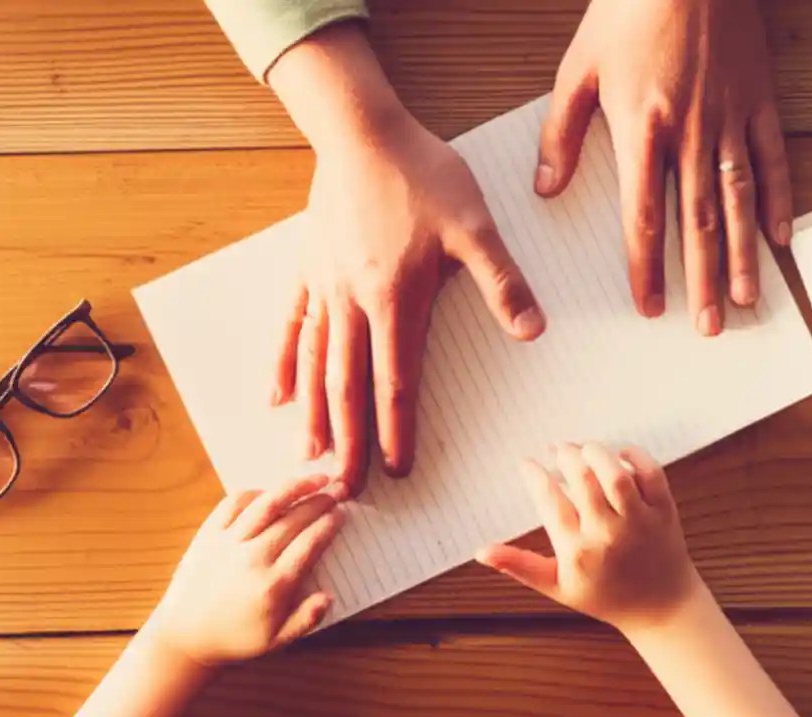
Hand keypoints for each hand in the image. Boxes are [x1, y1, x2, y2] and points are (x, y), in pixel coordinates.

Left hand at [145, 475, 345, 666]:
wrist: (184, 636)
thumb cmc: (234, 639)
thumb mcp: (276, 641)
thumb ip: (306, 619)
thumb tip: (328, 597)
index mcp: (273, 586)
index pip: (309, 544)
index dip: (329, 525)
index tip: (341, 514)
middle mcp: (252, 559)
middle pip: (294, 520)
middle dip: (320, 502)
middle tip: (337, 491)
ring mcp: (228, 543)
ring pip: (267, 505)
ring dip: (294, 487)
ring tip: (313, 479)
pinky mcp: (208, 535)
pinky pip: (233, 504)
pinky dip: (255, 493)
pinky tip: (271, 492)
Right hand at [269, 26, 545, 492]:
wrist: (362, 132)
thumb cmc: (421, 175)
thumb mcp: (475, 225)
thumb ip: (502, 282)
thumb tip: (532, 330)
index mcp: (396, 300)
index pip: (395, 383)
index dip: (395, 431)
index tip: (395, 470)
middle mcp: (353, 305)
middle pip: (348, 388)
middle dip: (346, 442)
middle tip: (341, 489)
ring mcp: (324, 289)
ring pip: (317, 366)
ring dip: (314, 415)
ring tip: (306, 459)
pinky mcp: (308, 270)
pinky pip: (292, 326)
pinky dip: (286, 364)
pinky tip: (278, 396)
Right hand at [477, 443, 701, 632]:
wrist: (661, 609)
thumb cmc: (605, 597)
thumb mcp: (557, 586)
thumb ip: (518, 565)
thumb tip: (479, 551)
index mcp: (577, 552)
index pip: (549, 500)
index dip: (534, 475)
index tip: (527, 463)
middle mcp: (607, 534)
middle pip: (582, 479)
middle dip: (564, 455)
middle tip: (557, 450)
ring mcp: (639, 522)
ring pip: (615, 473)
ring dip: (596, 452)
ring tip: (583, 449)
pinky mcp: (664, 512)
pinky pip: (651, 473)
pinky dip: (635, 456)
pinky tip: (618, 454)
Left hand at [535, 0, 790, 334]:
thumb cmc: (627, 12)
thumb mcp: (578, 69)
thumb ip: (562, 134)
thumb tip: (547, 189)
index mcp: (642, 129)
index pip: (643, 216)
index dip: (646, 267)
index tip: (649, 306)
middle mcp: (691, 134)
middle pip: (697, 222)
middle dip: (701, 280)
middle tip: (707, 327)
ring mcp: (730, 119)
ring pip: (739, 200)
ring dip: (743, 255)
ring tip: (747, 300)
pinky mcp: (759, 100)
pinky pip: (773, 159)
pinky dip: (778, 200)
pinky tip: (780, 238)